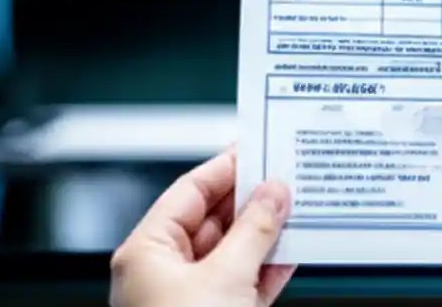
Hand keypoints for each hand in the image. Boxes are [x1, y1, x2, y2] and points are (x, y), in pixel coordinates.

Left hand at [110, 146, 295, 306]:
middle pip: (213, 220)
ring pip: (231, 253)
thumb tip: (273, 194)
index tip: (258, 151)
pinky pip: (242, 282)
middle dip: (252, 202)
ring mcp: (187, 297)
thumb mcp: (226, 277)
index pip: (189, 192)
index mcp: (146, 252)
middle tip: (286, 181)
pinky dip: (266, 268)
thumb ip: (254, 230)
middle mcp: (162, 272)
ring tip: (295, 212)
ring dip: (265, 235)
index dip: (226, 168)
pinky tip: (290, 251)